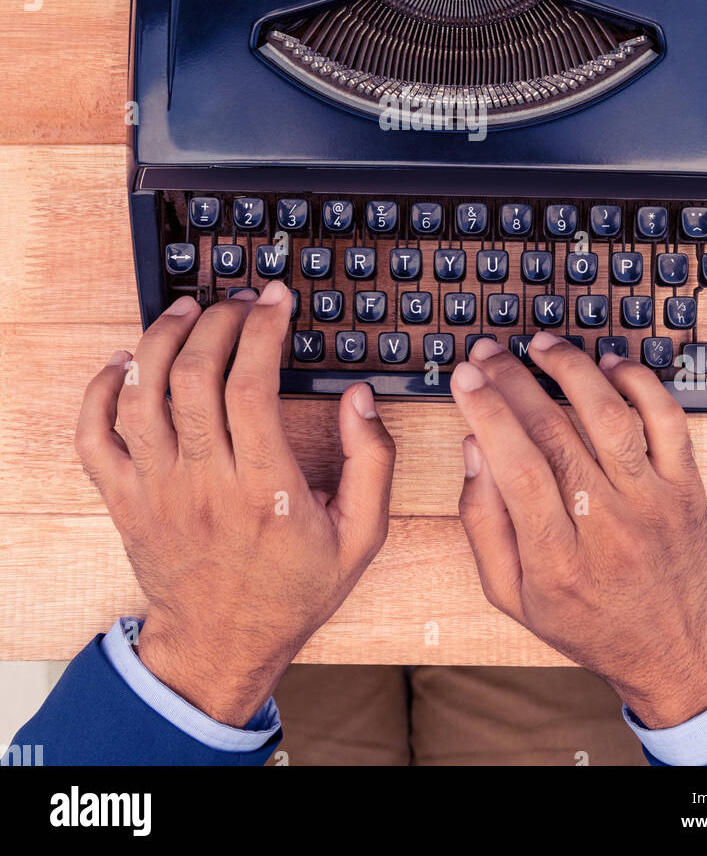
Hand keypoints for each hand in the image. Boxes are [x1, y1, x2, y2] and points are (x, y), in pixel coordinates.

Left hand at [76, 283, 394, 725]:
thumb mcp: (360, 537)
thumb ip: (371, 463)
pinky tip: (126, 363)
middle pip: (193, 376)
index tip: (277, 300)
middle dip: (217, 321)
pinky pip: (95, 436)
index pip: (251, 385)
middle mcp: (203, 482)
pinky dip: (101, 391)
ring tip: (187, 312)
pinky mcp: (125, 499)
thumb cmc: (290, 591)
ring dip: (161, 339)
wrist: (221, 647)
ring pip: (142, 395)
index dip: (263, 329)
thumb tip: (360, 398)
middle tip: (239, 303)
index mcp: (263, 488)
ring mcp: (156, 490)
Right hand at [451, 335, 706, 728]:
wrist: (678, 654)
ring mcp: (653, 505)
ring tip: (540, 345)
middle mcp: (608, 529)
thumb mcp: (512, 596)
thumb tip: (474, 447)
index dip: (487, 411)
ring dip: (571, 369)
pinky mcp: (686, 489)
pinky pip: (667, 421)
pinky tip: (608, 364)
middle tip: (488, 351)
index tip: (466, 377)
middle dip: (513, 380)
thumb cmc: (589, 622)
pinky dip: (639, 383)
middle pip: (555, 433)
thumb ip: (483, 523)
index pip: (516, 467)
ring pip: (610, 417)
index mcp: (557, 561)